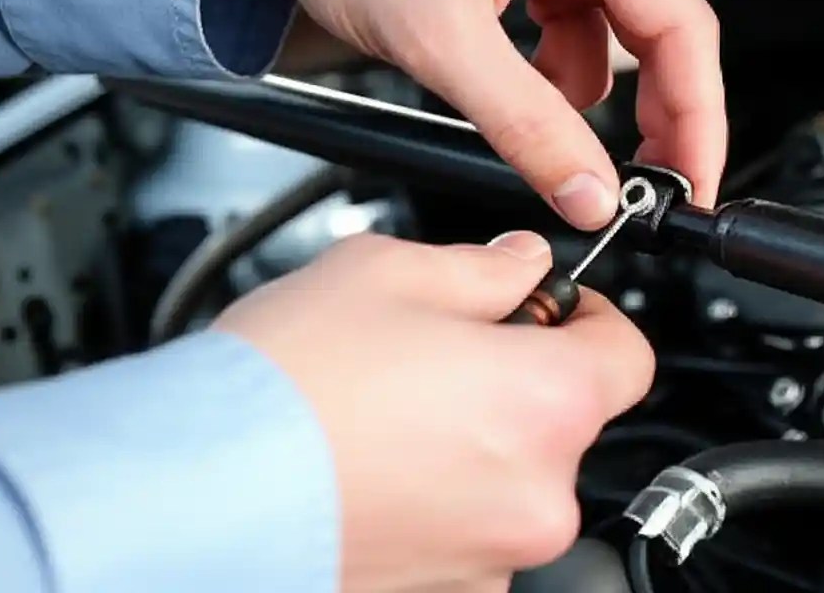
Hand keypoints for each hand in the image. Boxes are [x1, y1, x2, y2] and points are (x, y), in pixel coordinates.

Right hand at [211, 231, 654, 591]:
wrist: (193, 493)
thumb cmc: (283, 388)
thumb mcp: (387, 273)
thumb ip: (482, 268)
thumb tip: (521, 266)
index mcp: (547, 401)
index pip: (630, 356)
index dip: (593, 322)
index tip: (553, 312)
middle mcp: (538, 493)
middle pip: (564, 421)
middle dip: (516, 381)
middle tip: (438, 356)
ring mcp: (492, 557)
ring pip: (512, 479)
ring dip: (474, 444)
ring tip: (389, 417)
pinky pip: (468, 531)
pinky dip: (439, 501)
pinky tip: (374, 469)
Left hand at [218, 0, 726, 229]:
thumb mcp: (438, 37)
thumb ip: (525, 125)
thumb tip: (589, 190)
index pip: (679, 22)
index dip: (695, 115)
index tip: (689, 182)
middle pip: (660, 24)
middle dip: (655, 113)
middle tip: (642, 186)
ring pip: (617, 26)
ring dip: (591, 91)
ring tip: (545, 123)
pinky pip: (576, 14)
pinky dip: (556, 64)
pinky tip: (520, 81)